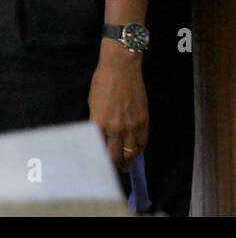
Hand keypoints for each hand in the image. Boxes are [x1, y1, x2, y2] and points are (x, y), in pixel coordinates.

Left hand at [88, 40, 149, 171]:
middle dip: (114, 164)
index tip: (98, 164)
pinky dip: (138, 150)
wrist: (121, 68)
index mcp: (99, 122)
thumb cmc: (102, 82)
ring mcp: (132, 125)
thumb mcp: (93, 104)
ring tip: (124, 165)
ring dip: (128, 161)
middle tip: (113, 168)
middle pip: (116, 155)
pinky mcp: (144, 121)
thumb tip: (99, 136)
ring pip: (132, 152)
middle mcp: (116, 127)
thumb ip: (97, 122)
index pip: (99, 148)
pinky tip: (135, 152)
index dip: (99, 158)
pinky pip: (142, 142)